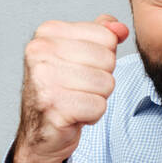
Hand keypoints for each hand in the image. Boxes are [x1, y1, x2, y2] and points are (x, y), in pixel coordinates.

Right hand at [13, 13, 128, 162]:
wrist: (41, 134)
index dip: (103, 57)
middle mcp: (41, 52)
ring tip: (76, 101)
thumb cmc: (62, 91)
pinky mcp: (53, 106)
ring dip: (97, 98)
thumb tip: (120, 29)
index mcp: (47, 33)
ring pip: (106, 83)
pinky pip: (98, 106)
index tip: (81, 69)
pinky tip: (74, 115)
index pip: (106, 36)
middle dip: (102, 79)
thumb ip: (101, 34)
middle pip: (107, 60)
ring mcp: (44, 79)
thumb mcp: (80, 54)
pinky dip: (92, 115)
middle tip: (78, 89)